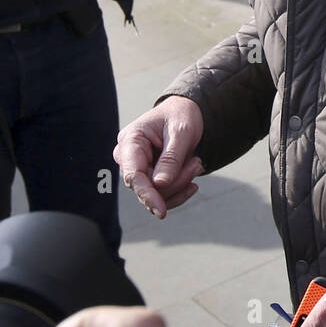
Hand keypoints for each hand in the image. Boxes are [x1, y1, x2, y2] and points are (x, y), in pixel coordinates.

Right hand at [114, 96, 203, 218]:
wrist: (185, 114)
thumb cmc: (181, 116)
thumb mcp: (181, 132)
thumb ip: (171, 158)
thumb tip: (160, 185)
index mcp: (130, 140)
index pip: (134, 175)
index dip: (147, 194)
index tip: (162, 212)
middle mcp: (127, 157)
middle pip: (147, 186)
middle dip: (176, 181)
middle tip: (198, 163)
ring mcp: (136, 169)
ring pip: (156, 194)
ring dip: (180, 184)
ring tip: (196, 163)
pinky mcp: (147, 178)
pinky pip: (161, 196)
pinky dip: (180, 191)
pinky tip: (192, 181)